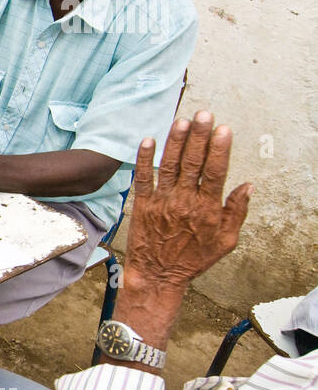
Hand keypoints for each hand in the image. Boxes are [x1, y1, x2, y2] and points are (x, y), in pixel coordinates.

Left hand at [125, 112, 251, 291]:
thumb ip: (237, 212)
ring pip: (169, 166)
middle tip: (203, 114)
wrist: (158, 275)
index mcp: (207, 209)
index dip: (219, 149)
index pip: (215, 172)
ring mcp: (162, 202)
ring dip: (175, 141)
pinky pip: (143, 178)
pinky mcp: (142, 205)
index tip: (223, 129)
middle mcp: (184, 202)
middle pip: (193, 163)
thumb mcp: (226, 241)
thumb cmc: (194, 259)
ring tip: (181, 121)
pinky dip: (144, 159)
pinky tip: (148, 140)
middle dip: (198, 136)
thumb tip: (248, 185)